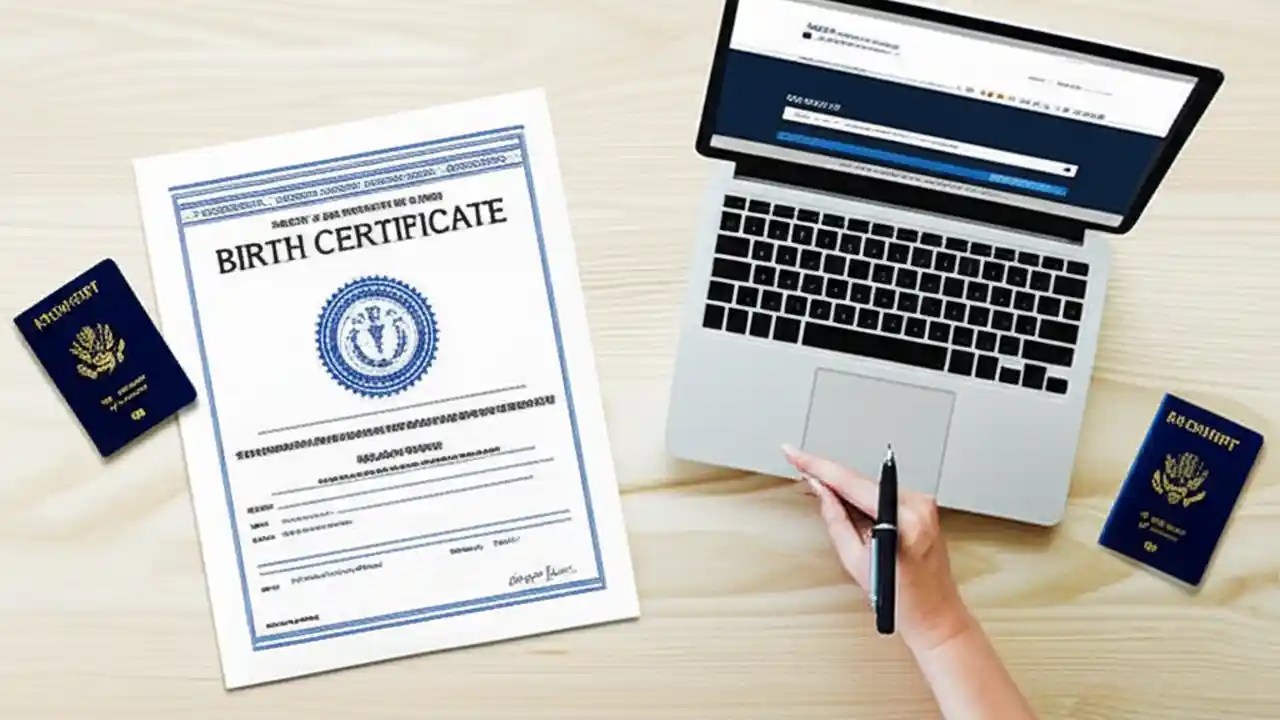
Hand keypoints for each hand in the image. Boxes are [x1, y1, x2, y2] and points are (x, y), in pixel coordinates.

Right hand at [783, 444, 972, 653]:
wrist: (936, 615)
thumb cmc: (903, 600)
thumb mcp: (856, 561)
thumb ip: (835, 518)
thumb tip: (820, 489)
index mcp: (903, 520)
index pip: (850, 482)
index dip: (817, 466)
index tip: (795, 455)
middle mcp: (918, 505)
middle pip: (861, 480)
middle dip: (828, 474)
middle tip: (798, 467)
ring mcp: (924, 504)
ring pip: (871, 485)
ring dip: (844, 485)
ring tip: (817, 484)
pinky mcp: (925, 507)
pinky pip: (884, 492)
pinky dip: (861, 494)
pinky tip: (843, 495)